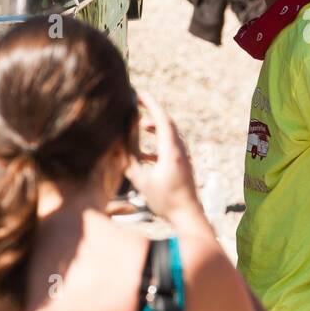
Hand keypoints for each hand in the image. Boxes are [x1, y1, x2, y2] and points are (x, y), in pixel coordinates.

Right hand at [127, 90, 203, 222]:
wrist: (188, 217)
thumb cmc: (163, 201)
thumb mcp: (139, 178)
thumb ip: (129, 155)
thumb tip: (121, 136)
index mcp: (171, 150)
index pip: (161, 118)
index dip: (149, 103)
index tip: (138, 93)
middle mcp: (181, 150)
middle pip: (167, 123)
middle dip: (152, 111)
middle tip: (138, 102)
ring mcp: (185, 158)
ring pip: (170, 135)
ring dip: (156, 127)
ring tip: (141, 125)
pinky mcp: (184, 166)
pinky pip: (171, 147)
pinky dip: (158, 143)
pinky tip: (144, 154)